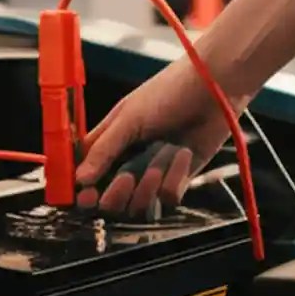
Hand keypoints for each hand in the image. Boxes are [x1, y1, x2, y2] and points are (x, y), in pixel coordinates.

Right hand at [74, 56, 247, 215]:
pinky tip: (183, 154)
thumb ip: (104, 150)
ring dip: (148, 187)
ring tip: (161, 160)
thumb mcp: (130, 118)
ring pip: (139, 205)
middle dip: (117, 195)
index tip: (87, 196)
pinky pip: (168, 198)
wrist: (214, 90)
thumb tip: (80, 179)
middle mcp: (128, 162)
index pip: (86, 176)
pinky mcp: (179, 179)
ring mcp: (153, 173)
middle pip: (110, 201)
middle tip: (127, 178)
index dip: (83, 192)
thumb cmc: (168, 92)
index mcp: (109, 143)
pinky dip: (175, 178)